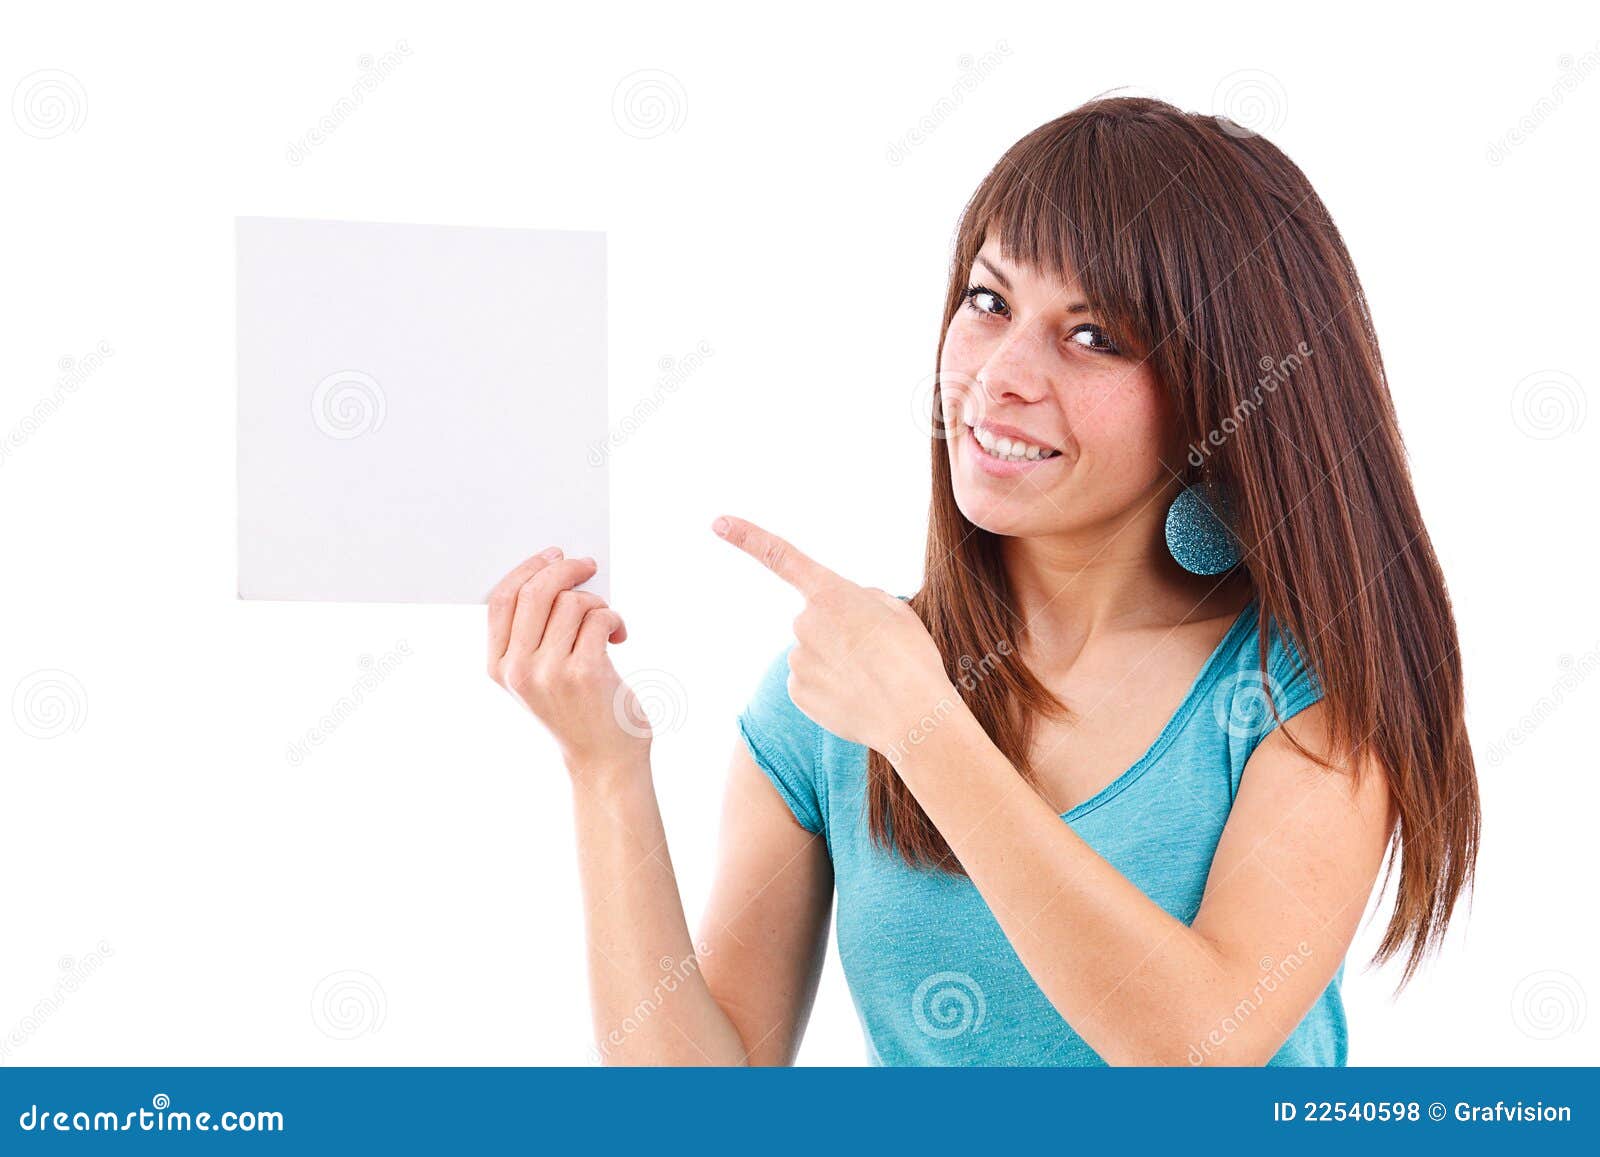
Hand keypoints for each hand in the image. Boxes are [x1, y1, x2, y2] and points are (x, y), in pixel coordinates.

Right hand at [487, 547, 645, 777]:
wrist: (604, 761)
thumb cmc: (575, 710)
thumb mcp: (536, 677)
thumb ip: (533, 633)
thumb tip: (556, 573)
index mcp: (498, 667)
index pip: (501, 600)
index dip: (528, 569)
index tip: (554, 555)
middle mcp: (518, 670)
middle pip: (535, 593)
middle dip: (565, 569)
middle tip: (587, 565)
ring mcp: (550, 672)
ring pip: (571, 602)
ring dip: (596, 603)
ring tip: (605, 623)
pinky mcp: (584, 672)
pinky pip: (598, 617)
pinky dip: (613, 618)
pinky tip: (620, 636)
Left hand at [713, 515, 954, 753]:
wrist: (911, 716)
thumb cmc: (911, 660)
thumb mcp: (898, 612)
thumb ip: (865, 599)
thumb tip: (848, 609)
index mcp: (830, 594)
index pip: (781, 556)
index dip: (747, 537)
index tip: (718, 522)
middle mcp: (804, 622)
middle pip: (817, 620)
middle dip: (840, 633)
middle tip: (876, 654)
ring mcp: (797, 659)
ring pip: (815, 653)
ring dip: (838, 663)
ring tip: (871, 679)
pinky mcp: (796, 691)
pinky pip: (811, 682)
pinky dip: (831, 688)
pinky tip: (856, 697)